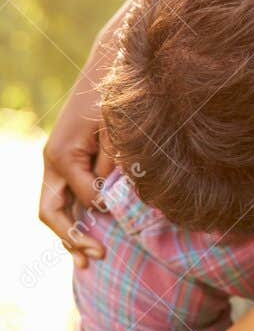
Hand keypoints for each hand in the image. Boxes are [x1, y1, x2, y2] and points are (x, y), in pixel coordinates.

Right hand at [39, 37, 118, 265]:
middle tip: (99, 255)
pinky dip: (74, 221)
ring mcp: (57, 164)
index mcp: (63, 154)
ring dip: (69, 237)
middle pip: (51, 212)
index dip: (105, 209)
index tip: (124, 213)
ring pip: (54, 209)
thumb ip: (113, 163)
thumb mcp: (116, 129)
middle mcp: (53, 162)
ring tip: (88, 264)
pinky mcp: (67, 164)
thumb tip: (111, 197)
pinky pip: (64, 199)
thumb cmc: (114, 97)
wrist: (107, 67)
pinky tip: (87, 242)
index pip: (85, 197)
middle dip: (72, 237)